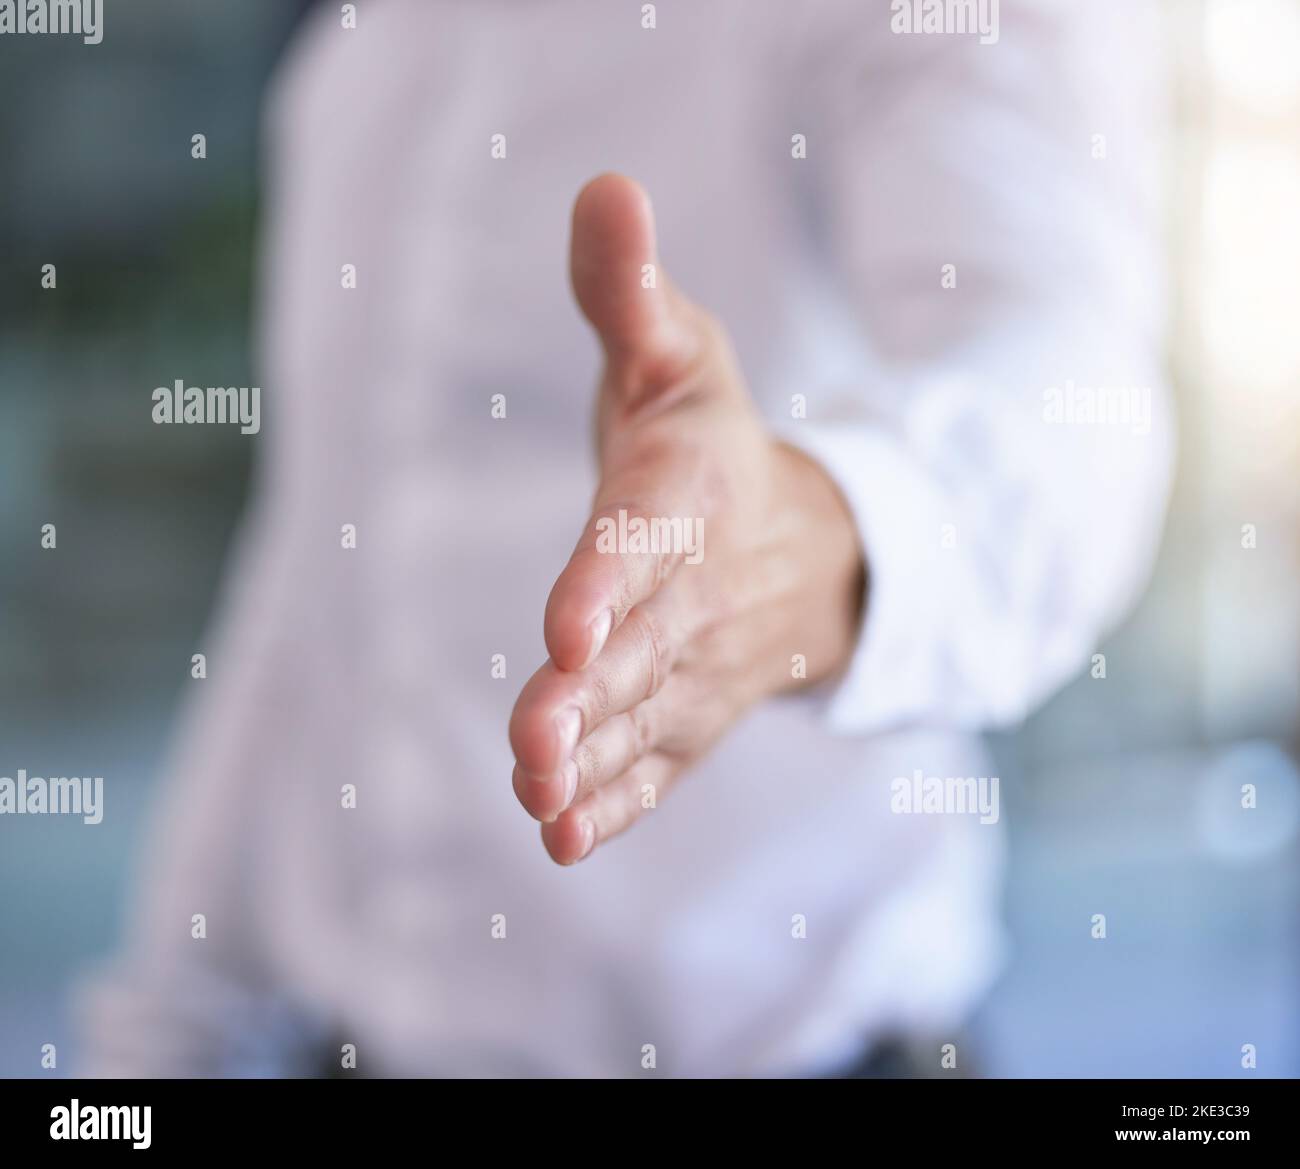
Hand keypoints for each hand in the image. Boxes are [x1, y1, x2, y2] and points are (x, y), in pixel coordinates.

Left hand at [509, 174, 864, 863]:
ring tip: (536, 800)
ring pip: (644, 715)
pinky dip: (618, 801)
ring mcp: (699, 662)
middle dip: (587, 698)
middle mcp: (698, 590)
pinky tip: (564, 838)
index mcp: (689, 496)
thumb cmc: (713, 442)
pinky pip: (660, 761)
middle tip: (530, 746)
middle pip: (639, 648)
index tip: (566, 629)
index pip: (646, 540)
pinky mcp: (691, 711)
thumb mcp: (680, 352)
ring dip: (591, 762)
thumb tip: (602, 185)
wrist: (807, 543)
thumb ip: (630, 288)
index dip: (608, 582)